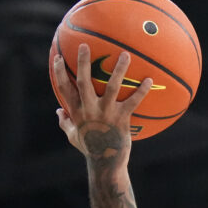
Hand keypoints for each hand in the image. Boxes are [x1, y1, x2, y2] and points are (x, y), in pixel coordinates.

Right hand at [52, 44, 152, 165]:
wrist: (106, 163)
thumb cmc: (90, 148)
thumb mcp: (74, 136)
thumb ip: (65, 122)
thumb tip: (57, 111)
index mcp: (76, 112)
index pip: (64, 88)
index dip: (58, 72)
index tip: (57, 56)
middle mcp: (89, 110)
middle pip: (83, 81)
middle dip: (83, 62)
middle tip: (84, 45)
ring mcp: (106, 113)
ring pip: (112, 87)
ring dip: (119, 70)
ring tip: (126, 54)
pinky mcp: (122, 119)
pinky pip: (133, 101)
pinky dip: (142, 90)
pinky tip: (150, 79)